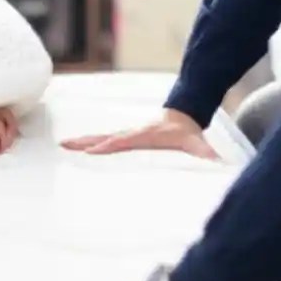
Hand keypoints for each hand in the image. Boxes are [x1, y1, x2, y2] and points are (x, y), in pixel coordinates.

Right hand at [60, 108, 218, 158]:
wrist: (183, 117)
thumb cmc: (187, 134)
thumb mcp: (197, 144)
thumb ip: (207, 154)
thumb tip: (218, 163)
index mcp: (145, 135)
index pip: (124, 141)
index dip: (110, 145)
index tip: (94, 150)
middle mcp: (132, 134)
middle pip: (105, 138)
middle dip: (87, 142)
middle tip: (67, 145)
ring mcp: (126, 135)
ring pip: (100, 137)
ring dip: (82, 141)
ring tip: (63, 144)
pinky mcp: (124, 137)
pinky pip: (103, 139)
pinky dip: (87, 142)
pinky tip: (74, 147)